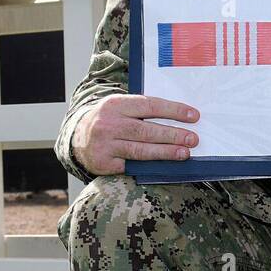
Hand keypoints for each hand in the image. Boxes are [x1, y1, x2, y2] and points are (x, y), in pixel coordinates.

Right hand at [71, 95, 199, 175]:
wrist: (77, 138)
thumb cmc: (109, 121)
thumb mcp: (120, 107)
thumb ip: (142, 110)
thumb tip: (178, 118)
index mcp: (115, 104)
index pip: (150, 105)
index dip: (173, 111)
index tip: (194, 116)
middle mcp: (108, 124)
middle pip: (146, 130)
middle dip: (173, 135)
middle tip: (193, 139)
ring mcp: (105, 145)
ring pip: (141, 150)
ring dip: (166, 152)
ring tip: (185, 153)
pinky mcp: (104, 163)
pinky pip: (131, 165)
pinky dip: (149, 166)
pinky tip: (164, 165)